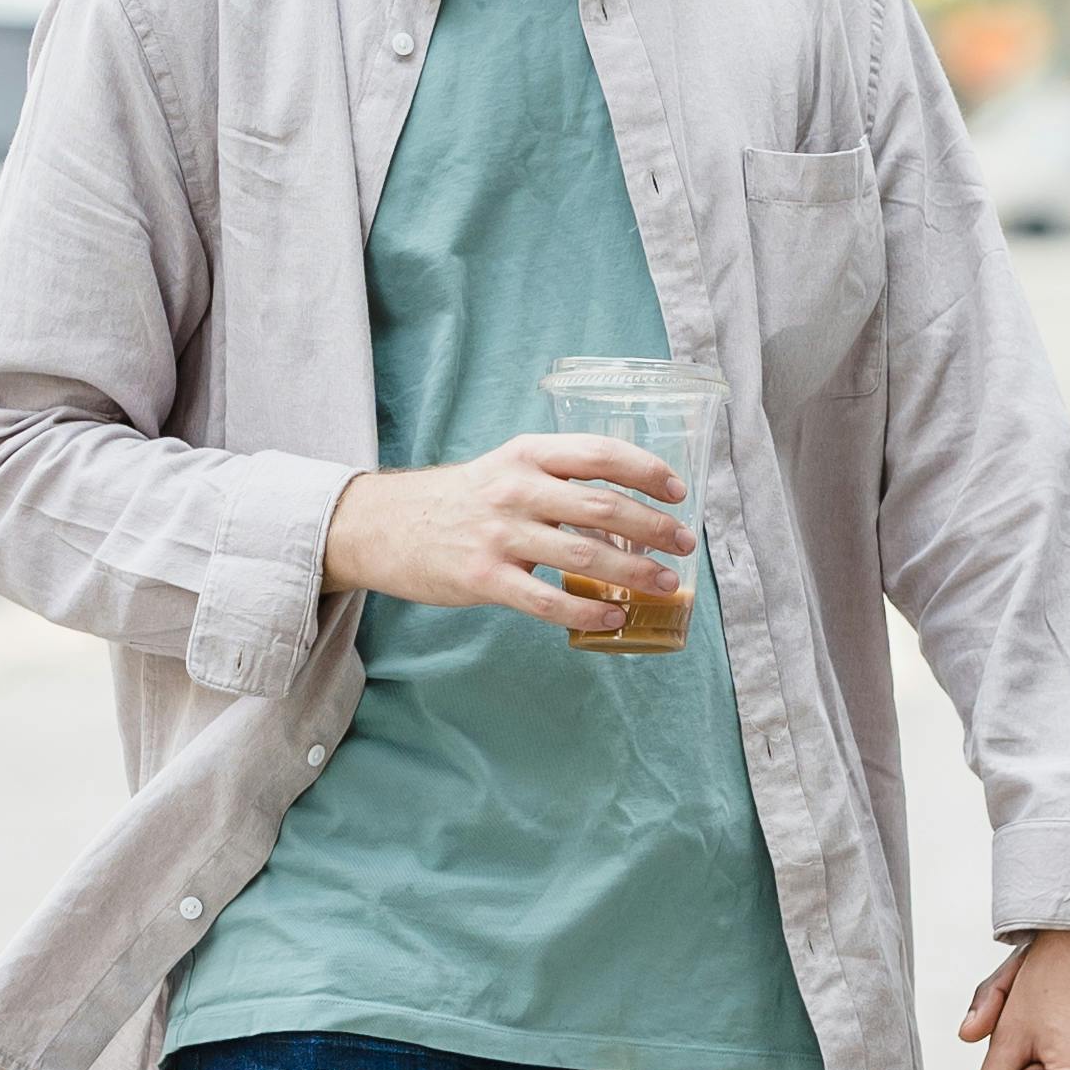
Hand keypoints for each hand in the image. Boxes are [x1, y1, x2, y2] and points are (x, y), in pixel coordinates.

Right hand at [324, 435, 688, 632]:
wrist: (385, 525)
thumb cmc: (459, 499)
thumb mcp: (506, 468)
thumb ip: (557, 477)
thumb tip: (626, 504)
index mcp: (527, 454)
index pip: (600, 453)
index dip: (647, 471)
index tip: (678, 492)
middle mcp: (516, 489)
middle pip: (603, 505)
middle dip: (654, 527)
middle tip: (685, 543)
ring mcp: (499, 535)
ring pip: (584, 554)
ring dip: (635, 573)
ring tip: (666, 585)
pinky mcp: (483, 578)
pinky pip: (548, 601)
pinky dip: (589, 610)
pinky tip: (615, 616)